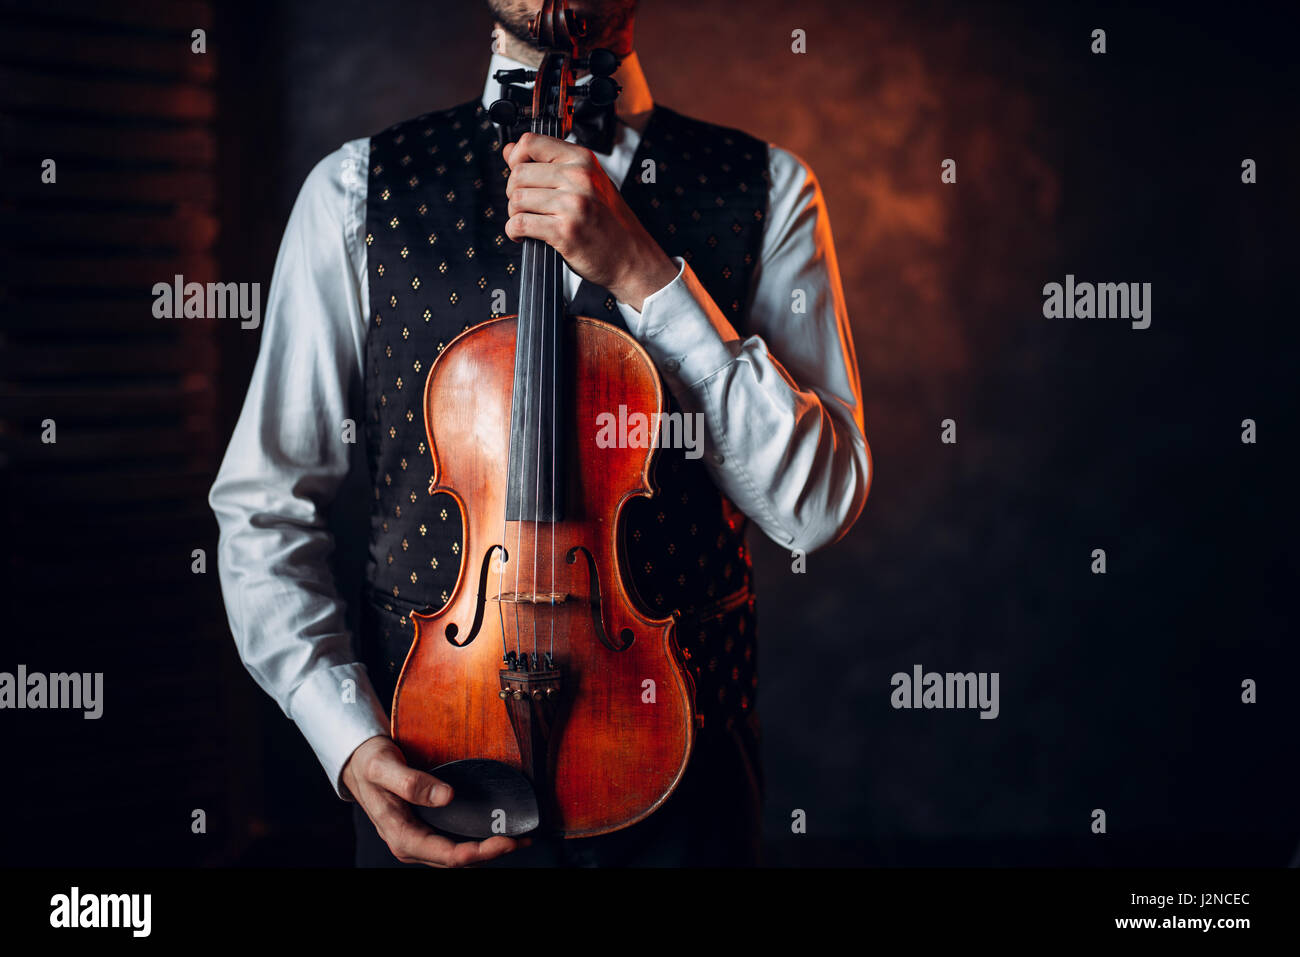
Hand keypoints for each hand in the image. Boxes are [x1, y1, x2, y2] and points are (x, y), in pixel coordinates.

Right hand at [341, 735, 520, 866]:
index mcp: (402, 836)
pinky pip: (457, 841)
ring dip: (489, 849)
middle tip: (523, 839)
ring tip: (520, 838)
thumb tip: (446, 795)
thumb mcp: (383, 767)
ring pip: (460, 854)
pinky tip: (498, 829)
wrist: (358, 762)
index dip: (479, 852)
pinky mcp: (429, 829)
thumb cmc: (369, 764)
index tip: (504, 841)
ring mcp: (421, 838)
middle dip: (492, 852)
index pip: (447, 856)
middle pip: (458, 860)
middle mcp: (413, 844)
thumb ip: (411, 782)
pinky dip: (479, 839)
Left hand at [503, 132, 678, 310]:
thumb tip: (510, 151)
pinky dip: (514, 232)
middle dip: (513, 192)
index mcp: (583, 160)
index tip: (516, 171)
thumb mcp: (589, 182)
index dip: (515, 157)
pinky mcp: (564, 231)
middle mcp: (578, 178)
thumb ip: (551, 164)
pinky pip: (521, 223)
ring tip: (527, 221)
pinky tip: (524, 235)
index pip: (531, 142)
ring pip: (517, 199)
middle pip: (519, 173)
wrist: (632, 258)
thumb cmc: (611, 224)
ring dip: (515, 214)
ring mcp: (572, 204)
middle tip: (525, 205)